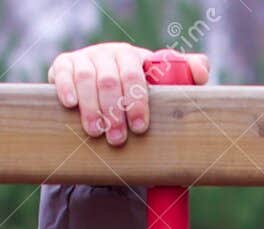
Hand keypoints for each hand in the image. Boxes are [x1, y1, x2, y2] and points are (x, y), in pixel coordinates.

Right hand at [47, 42, 209, 144]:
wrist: (99, 94)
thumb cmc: (134, 95)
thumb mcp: (158, 86)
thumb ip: (183, 76)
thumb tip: (201, 70)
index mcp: (132, 58)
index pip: (135, 74)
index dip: (137, 100)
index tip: (140, 127)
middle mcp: (107, 55)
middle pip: (110, 79)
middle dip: (114, 110)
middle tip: (117, 139)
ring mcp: (84, 59)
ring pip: (86, 78)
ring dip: (92, 107)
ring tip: (96, 133)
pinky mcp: (62, 66)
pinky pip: (62, 73)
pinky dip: (65, 87)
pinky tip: (71, 105)